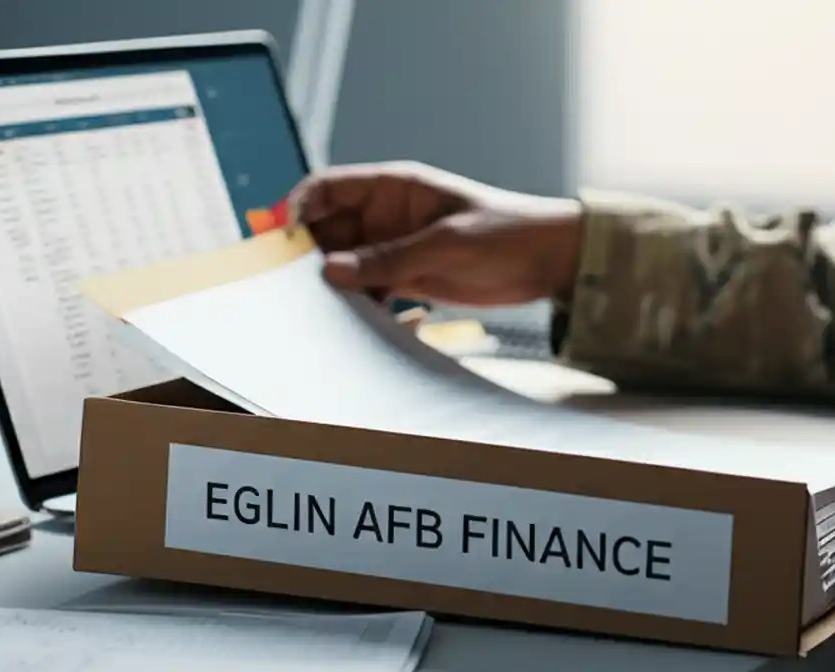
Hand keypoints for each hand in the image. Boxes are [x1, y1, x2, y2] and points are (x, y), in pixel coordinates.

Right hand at [287, 161, 582, 305]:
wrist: (550, 261)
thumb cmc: (506, 232)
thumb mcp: (447, 243)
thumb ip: (390, 257)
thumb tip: (331, 270)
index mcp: (393, 187)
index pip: (327, 188)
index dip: (299, 209)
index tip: (284, 240)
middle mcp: (386, 216)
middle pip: (327, 230)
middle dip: (307, 255)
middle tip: (291, 287)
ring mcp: (394, 248)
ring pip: (344, 264)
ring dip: (331, 284)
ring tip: (320, 311)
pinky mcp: (408, 279)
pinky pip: (367, 290)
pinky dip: (357, 303)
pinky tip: (354, 321)